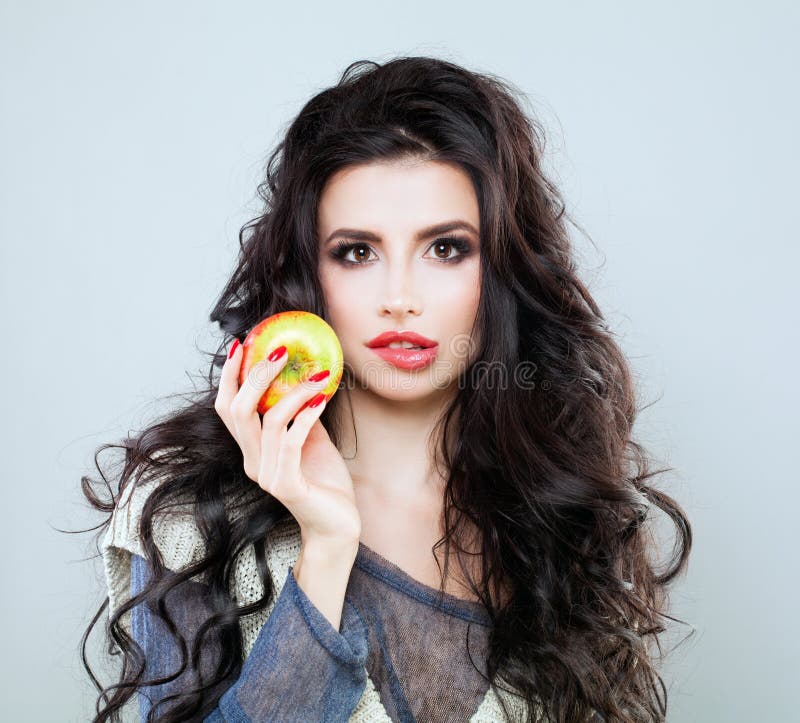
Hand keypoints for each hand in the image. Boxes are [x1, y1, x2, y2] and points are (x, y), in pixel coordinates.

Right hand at [214, 340, 361, 545]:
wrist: (338, 525)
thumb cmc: (326, 482)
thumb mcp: (312, 438)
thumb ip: (300, 413)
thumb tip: (303, 375)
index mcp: (252, 451)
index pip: (228, 409)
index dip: (230, 377)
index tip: (242, 344)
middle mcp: (252, 463)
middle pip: (237, 411)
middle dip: (255, 376)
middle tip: (279, 352)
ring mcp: (267, 476)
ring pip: (268, 422)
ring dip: (294, 392)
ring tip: (319, 375)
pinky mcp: (287, 486)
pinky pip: (291, 441)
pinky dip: (306, 415)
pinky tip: (322, 399)